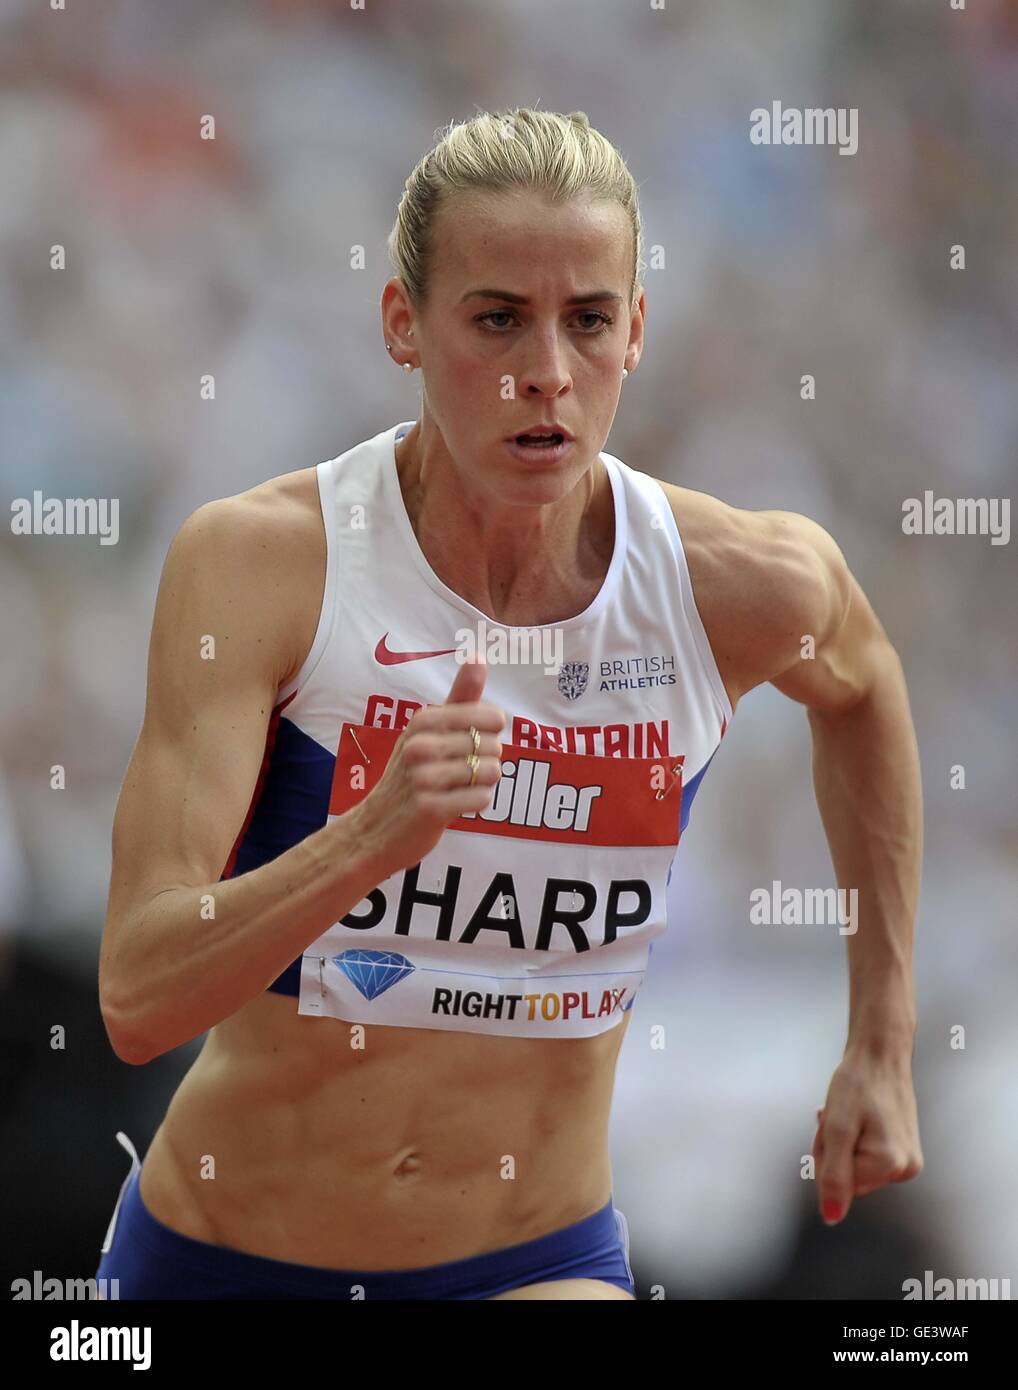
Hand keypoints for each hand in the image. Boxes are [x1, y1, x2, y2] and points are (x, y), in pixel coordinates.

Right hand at [353, 655, 504, 874]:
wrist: (375, 828)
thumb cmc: (410, 774)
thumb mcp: (428, 730)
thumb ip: (460, 696)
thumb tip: (478, 656)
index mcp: (423, 719)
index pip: (491, 717)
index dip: (491, 734)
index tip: (469, 743)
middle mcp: (420, 745)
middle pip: (494, 746)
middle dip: (486, 761)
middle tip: (458, 771)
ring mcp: (423, 777)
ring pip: (491, 772)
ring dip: (482, 783)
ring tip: (456, 787)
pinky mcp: (430, 808)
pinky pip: (482, 799)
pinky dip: (476, 803)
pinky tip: (453, 804)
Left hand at [812, 1046, 922, 1223]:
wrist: (880, 1053)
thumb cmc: (857, 1083)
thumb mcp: (837, 1128)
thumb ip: (834, 1176)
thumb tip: (831, 1218)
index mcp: (891, 1165)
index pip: (838, 1184)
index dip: (825, 1154)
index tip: (829, 1123)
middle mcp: (906, 1169)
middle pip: (849, 1178)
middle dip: (833, 1150)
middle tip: (835, 1115)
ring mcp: (908, 1161)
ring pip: (855, 1167)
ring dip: (841, 1143)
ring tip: (846, 1113)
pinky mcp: (904, 1150)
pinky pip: (867, 1157)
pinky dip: (853, 1139)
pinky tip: (855, 1116)